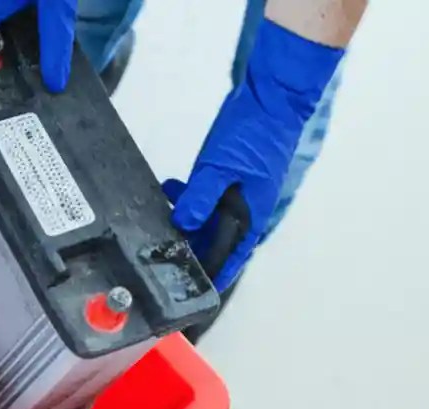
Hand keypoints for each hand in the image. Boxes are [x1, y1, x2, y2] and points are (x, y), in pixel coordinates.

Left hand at [165, 20, 343, 289]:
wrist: (271, 95)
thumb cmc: (254, 134)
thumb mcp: (220, 167)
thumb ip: (201, 197)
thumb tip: (183, 225)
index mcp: (251, 216)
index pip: (230, 259)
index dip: (211, 277)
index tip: (190, 294)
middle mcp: (244, 210)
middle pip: (213, 241)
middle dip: (188, 247)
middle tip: (158, 254)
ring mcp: (236, 191)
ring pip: (206, 218)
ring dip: (184, 220)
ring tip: (157, 218)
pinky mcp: (226, 173)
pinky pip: (205, 195)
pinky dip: (188, 196)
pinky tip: (170, 189)